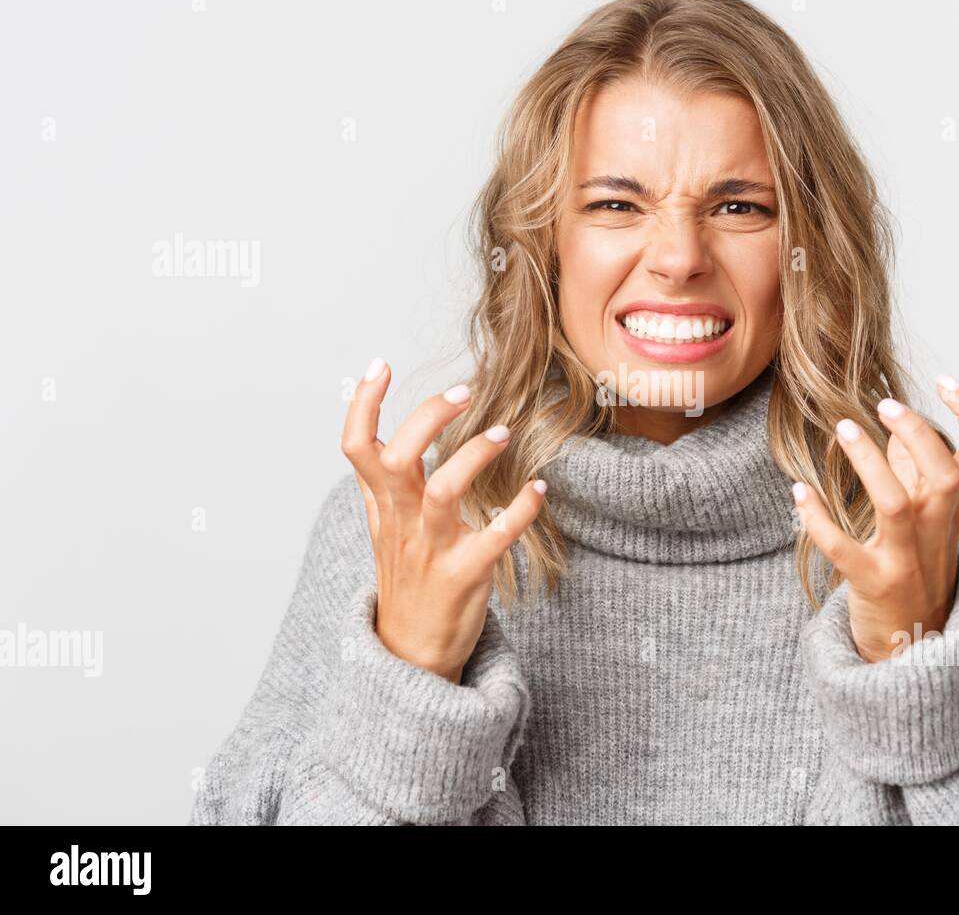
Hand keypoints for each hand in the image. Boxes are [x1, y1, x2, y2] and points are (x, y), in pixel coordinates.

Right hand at [341, 358, 546, 682]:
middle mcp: (402, 523)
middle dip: (427, 418)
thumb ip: (382, 483)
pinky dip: (518, 511)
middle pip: (398, 459)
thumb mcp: (384, 529)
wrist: (411, 656)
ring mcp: (432, 550)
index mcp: (383, 507)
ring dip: (473, 456)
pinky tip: (538, 491)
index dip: (364, 405)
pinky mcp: (465, 575)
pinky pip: (493, 537)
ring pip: (442, 492)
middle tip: (462, 391)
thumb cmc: (406, 582)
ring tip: (503, 432)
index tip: (379, 365)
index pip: (356, 448)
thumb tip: (377, 430)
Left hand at [791, 376, 958, 662]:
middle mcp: (937, 531)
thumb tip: (901, 429)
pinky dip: (818, 518)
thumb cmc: (916, 574)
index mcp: (954, 511)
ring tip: (844, 429)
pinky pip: (843, 549)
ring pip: (898, 503)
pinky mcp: (873, 584)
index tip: (946, 381)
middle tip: (883, 404)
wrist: (914, 650)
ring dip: (869, 462)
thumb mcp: (928, 524)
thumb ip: (918, 476)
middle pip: (945, 473)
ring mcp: (908, 560)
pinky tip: (798, 494)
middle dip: (917, 431)